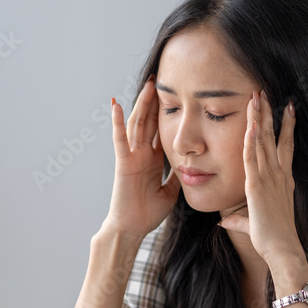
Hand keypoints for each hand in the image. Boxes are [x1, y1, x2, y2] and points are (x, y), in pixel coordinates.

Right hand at [102, 77, 179, 241]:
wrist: (133, 228)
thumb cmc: (148, 212)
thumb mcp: (171, 189)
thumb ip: (178, 175)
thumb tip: (192, 165)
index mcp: (153, 158)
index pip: (161, 129)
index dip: (168, 111)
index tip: (177, 94)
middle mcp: (142, 153)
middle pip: (149, 120)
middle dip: (155, 100)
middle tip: (162, 78)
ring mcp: (131, 156)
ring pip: (137, 124)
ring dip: (141, 103)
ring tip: (148, 84)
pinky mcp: (123, 162)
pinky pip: (120, 139)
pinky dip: (117, 121)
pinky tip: (116, 104)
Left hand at [218, 91, 307, 279]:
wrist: (282, 249)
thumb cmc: (272, 239)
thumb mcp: (252, 223)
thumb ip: (238, 218)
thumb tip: (223, 219)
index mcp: (282, 179)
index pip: (285, 146)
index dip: (286, 126)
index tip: (287, 107)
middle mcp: (278, 174)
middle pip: (274, 136)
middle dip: (269, 113)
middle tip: (266, 91)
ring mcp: (269, 178)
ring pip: (263, 141)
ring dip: (260, 118)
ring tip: (258, 96)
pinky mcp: (257, 186)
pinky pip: (253, 158)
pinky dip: (251, 141)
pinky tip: (249, 125)